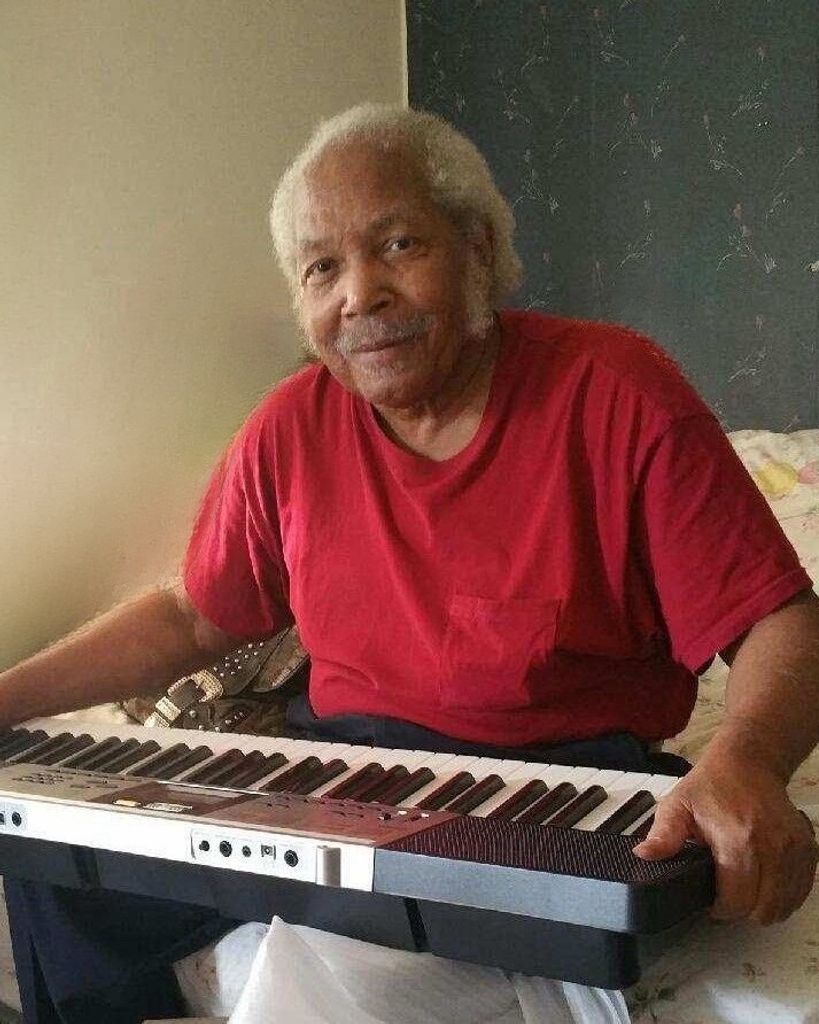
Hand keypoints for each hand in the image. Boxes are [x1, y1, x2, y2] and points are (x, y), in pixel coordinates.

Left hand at [633, 755, 817, 923]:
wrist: (748, 762)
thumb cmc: (711, 785)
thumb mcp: (678, 805)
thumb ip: (663, 835)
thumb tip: (644, 856)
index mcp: (738, 840)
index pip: (737, 901)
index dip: (720, 909)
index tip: (710, 901)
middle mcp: (772, 847)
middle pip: (763, 909)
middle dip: (742, 911)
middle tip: (726, 895)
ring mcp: (794, 849)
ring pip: (784, 905)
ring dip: (764, 905)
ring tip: (744, 888)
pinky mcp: (808, 848)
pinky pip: (801, 891)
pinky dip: (784, 895)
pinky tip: (765, 882)